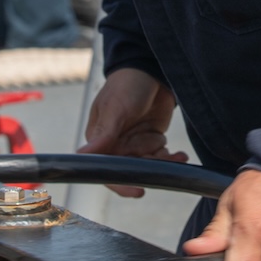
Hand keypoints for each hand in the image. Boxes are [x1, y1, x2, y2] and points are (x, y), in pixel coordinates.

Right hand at [79, 68, 188, 196]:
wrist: (152, 69)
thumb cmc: (127, 84)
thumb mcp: (116, 108)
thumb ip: (104, 134)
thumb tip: (81, 156)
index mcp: (100, 139)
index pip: (106, 169)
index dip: (121, 183)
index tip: (139, 190)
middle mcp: (116, 145)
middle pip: (131, 171)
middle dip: (149, 167)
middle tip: (162, 157)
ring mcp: (134, 144)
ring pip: (148, 166)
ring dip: (163, 162)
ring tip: (174, 153)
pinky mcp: (150, 140)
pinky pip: (160, 159)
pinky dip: (171, 158)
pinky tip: (179, 154)